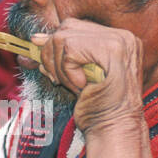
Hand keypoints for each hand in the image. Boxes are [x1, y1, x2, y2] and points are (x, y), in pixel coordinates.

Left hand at [31, 19, 144, 135]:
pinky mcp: (111, 50)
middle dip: (53, 57)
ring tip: (75, 86)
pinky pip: (68, 49)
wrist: (115, 130)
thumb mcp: (75, 76)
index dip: (54, 47)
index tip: (54, 72)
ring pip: (63, 38)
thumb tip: (35, 39)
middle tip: (62, 81)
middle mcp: (122, 36)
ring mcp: (119, 41)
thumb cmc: (98, 109)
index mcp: (118, 39)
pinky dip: (66, 72)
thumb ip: (59, 54)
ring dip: (59, 68)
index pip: (73, 27)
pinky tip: (82, 87)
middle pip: (66, 28)